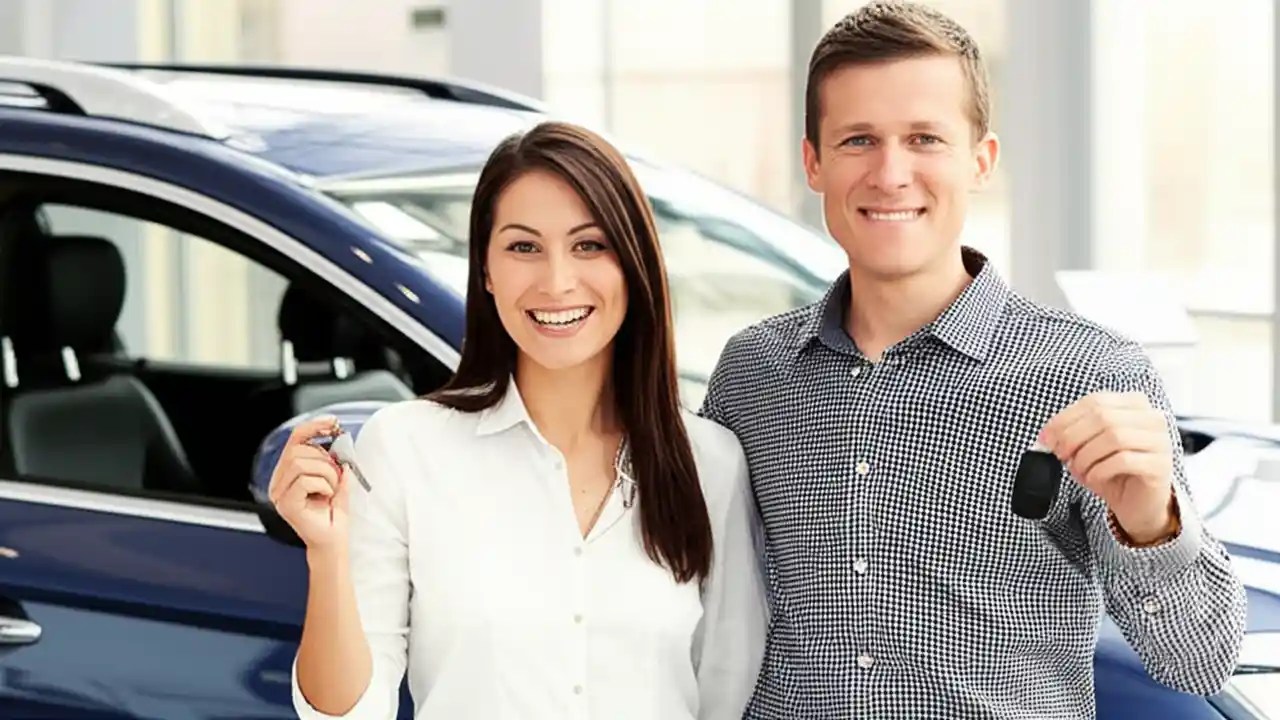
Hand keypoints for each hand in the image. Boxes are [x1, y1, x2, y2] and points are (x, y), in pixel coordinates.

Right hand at [269, 416, 350, 552]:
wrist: (334, 539)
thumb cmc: (333, 512)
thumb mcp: (337, 478)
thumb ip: (335, 459)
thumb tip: (339, 437)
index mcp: (288, 472)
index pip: (295, 439)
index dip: (313, 427)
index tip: (333, 423)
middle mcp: (279, 482)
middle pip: (298, 450)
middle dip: (324, 459)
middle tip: (335, 476)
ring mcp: (280, 494)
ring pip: (301, 463)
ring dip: (326, 473)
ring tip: (331, 488)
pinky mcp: (286, 504)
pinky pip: (305, 480)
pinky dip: (323, 485)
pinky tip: (326, 496)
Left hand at [1039, 391, 1176, 543]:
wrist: (1139, 504)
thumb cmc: (1113, 471)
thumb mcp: (1089, 446)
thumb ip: (1071, 434)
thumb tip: (1047, 435)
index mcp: (1133, 404)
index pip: (1094, 401)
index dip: (1064, 419)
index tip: (1047, 439)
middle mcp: (1151, 418)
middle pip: (1102, 417)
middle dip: (1072, 438)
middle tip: (1061, 456)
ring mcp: (1160, 441)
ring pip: (1114, 437)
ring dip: (1086, 456)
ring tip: (1079, 471)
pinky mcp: (1160, 465)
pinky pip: (1124, 460)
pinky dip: (1100, 470)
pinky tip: (1094, 478)